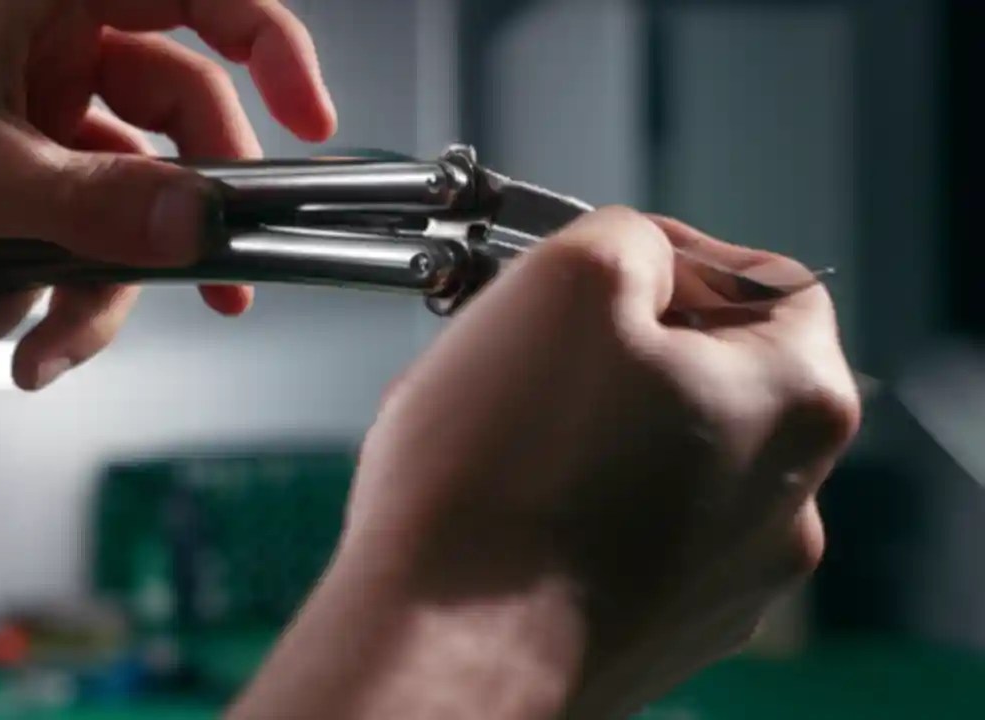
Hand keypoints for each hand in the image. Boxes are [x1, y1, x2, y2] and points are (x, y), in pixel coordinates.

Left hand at [0, 0, 334, 388]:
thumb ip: (103, 203)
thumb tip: (203, 224)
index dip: (271, 45)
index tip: (311, 120)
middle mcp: (40, 45)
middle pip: (172, 120)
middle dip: (178, 219)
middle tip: (213, 288)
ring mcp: (27, 115)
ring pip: (119, 201)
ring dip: (87, 289)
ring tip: (39, 350)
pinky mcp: (7, 178)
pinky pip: (64, 240)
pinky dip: (26, 294)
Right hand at [233, 207, 860, 718]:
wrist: (448, 651)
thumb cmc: (504, 479)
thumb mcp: (571, 279)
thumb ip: (628, 236)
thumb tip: (636, 258)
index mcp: (795, 406)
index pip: (769, 283)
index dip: (677, 253)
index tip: (601, 261)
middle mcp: (781, 504)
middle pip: (709, 372)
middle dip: (617, 341)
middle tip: (533, 337)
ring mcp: (718, 578)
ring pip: (655, 452)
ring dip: (587, 421)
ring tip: (499, 426)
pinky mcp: (652, 626)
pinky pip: (619, 528)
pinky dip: (568, 497)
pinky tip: (501, 499)